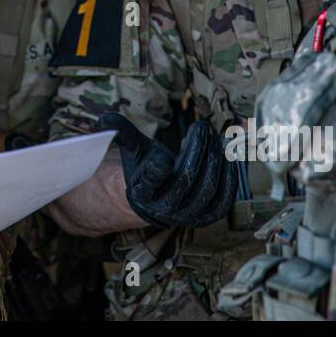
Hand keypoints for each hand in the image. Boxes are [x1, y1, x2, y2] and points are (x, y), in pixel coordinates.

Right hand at [96, 113, 236, 227]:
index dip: (158, 168)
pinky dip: (229, 180)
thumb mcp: (134, 151)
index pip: (151, 180)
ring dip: (215, 162)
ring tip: (217, 141)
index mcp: (142, 192)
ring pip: (206, 190)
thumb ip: (124, 134)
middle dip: (197, 152)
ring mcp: (187, 215)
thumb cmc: (145, 170)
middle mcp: (164, 208)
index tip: (164, 154)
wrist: (156, 201)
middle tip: (202, 129)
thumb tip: (105, 120)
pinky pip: (222, 201)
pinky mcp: (206, 216)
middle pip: (185, 180)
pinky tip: (230, 160)